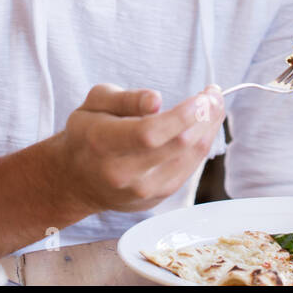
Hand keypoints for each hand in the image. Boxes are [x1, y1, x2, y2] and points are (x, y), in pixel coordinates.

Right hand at [55, 84, 225, 213]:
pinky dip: (201, 145)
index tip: (203, 96)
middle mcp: (123, 173)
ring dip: (209, 129)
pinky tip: (205, 126)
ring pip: (189, 158)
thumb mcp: (95, 103)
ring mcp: (142, 191)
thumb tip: (156, 100)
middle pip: (177, 146)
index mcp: (102, 144)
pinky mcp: (156, 199)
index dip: (182, 116)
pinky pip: (188, 169)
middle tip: (214, 93)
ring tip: (215, 105)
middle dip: (204, 116)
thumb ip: (126, 98)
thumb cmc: (87, 133)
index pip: (149, 133)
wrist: (76, 179)